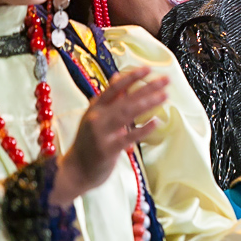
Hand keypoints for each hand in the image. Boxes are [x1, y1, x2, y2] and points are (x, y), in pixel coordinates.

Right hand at [50, 67, 168, 206]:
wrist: (74, 171)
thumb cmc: (88, 143)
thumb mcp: (95, 117)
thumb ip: (108, 99)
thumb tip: (119, 77)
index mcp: (95, 107)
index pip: (114, 87)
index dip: (131, 77)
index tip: (148, 69)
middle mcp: (97, 117)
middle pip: (125, 99)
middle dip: (147, 87)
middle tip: (166, 80)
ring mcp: (101, 133)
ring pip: (127, 114)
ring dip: (147, 103)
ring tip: (165, 96)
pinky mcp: (107, 150)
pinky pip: (128, 137)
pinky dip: (142, 129)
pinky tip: (156, 122)